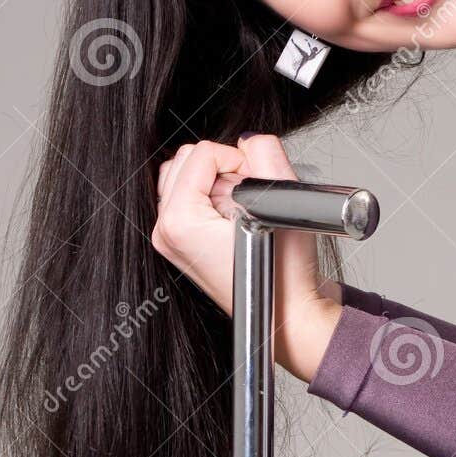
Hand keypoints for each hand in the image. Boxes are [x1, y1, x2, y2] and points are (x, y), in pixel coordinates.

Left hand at [152, 134, 341, 380]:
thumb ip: (265, 156)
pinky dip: (214, 195)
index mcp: (178, 222)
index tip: (257, 185)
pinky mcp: (183, 243)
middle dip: (223, 168)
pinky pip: (192, 197)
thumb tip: (250, 140)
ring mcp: (171, 240)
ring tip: (246, 207)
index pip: (202, 154)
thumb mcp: (283, 204)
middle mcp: (166, 231)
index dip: (237, 160)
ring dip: (219, 180)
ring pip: (186, 176)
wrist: (289, 315)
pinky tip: (238, 215)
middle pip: (185, 161)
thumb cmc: (285, 276)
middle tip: (252, 195)